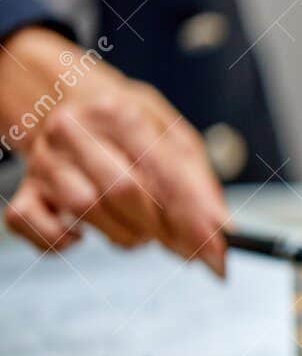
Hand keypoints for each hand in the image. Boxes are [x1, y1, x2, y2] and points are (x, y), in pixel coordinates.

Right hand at [0, 28, 227, 273]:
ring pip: (88, 212)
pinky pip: (36, 227)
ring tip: (141, 228)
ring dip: (126, 236)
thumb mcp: (174, 137)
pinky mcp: (25, 189)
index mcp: (121, 113)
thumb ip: (200, 183)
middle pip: (124, 193)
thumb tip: (223, 230)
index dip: (194, 219)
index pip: (163, 172)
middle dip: (162, 228)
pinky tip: (85, 233)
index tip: (218, 255)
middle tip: (180, 241)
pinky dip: (63, 242)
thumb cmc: (132, 126)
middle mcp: (75, 131)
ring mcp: (44, 160)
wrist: (67, 100)